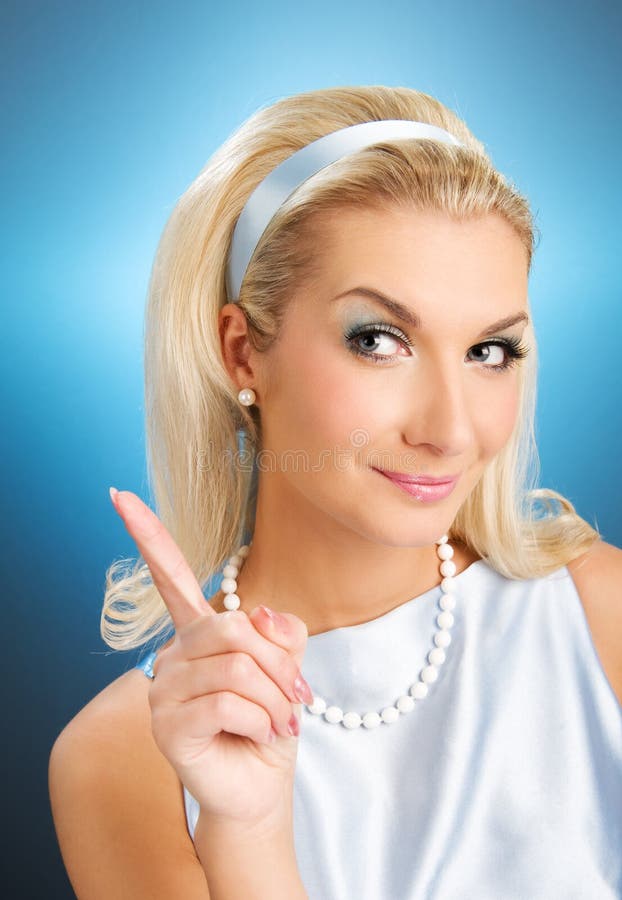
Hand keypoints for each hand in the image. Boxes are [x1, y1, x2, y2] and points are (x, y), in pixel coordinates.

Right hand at [109, 488, 312, 831]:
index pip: (169, 575)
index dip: (147, 535)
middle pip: (233, 627)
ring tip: (280, 722)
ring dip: (275, 699)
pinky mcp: (166, 725)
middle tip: (296, 698)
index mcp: (199, 632)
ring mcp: (164, 689)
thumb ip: (280, 632)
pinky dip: (261, 719)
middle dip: (279, 665)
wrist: (262, 783)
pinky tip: (260, 735)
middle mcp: (173, 654)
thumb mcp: (288, 668)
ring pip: (236, 667)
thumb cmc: (270, 720)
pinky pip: (227, 702)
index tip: (120, 496)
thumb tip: (259, 615)